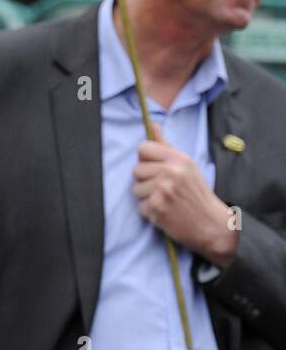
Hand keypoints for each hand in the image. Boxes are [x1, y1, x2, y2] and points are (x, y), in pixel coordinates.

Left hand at [134, 128, 237, 266]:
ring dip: (147, 197)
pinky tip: (166, 211)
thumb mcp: (187, 166)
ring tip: (166, 200)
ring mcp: (163, 190)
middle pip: (136, 169)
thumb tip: (152, 125)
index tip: (156, 168)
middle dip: (146, 180)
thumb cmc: (197, 193)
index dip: (146, 159)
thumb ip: (166, 147)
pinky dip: (150, 211)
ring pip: (135, 189)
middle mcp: (171, 172)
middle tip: (164, 188)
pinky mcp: (157, 208)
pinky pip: (140, 206)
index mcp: (179, 159)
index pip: (143, 148)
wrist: (212, 224)